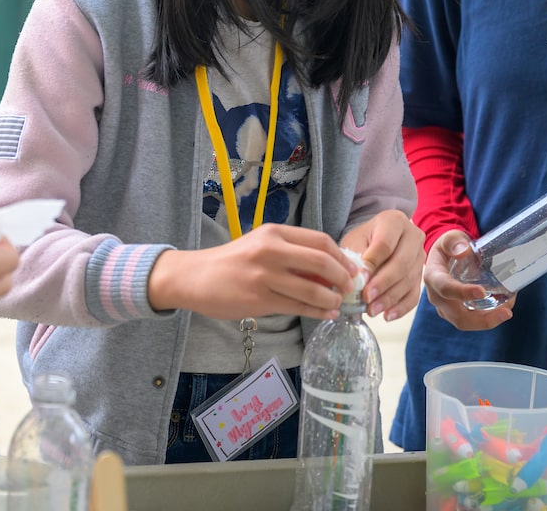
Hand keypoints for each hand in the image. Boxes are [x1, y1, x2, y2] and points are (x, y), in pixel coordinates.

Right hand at [148, 224, 357, 320]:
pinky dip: (317, 312)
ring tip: (338, 305)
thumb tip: (330, 271)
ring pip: (312, 289)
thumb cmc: (231, 262)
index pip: (320, 240)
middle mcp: (270, 250)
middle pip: (322, 262)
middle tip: (350, 289)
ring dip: (332, 299)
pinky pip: (297, 307)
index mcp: (274, 233)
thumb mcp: (260, 246)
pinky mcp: (258, 299)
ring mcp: (264, 275)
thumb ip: (291, 254)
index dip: (342, 257)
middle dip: (343, 278)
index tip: (352, 269)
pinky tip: (326, 314)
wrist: (194, 277)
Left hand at [339, 210, 424, 321]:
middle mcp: (413, 236)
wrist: (376, 239)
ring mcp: (420, 256)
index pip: (385, 244)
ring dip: (389, 299)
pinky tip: (387, 315)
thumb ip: (355, 258)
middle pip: (401, 263)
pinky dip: (401, 307)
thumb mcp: (354, 241)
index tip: (359, 279)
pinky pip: (415, 293)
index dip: (372, 264)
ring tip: (372, 310)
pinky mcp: (422, 275)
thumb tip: (358, 281)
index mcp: (394, 221)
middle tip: (366, 298)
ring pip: (408, 280)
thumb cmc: (363, 240)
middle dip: (383, 284)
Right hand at [422, 230, 513, 329]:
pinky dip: (489, 317)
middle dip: (483, 320)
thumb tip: (463, 251)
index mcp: (433, 277)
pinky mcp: (456, 312)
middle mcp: (437, 296)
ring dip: (489, 321)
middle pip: (458, 317)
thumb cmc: (449, 247)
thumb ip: (454, 241)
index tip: (482, 292)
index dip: (462, 292)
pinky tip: (503, 309)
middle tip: (507, 312)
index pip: (445, 288)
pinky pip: (472, 320)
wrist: (446, 256)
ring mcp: (446, 307)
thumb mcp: (449, 238)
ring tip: (507, 311)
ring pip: (466, 322)